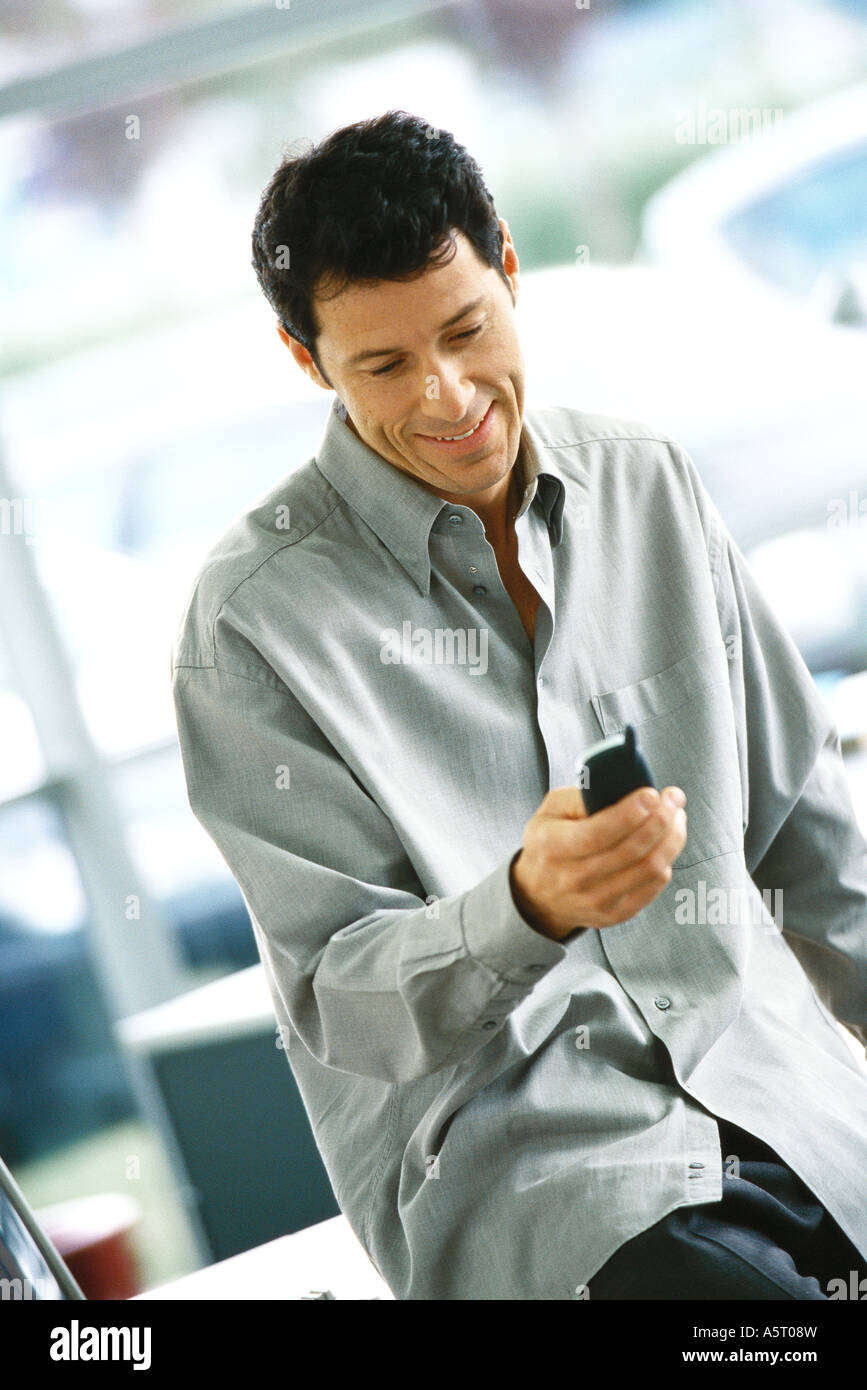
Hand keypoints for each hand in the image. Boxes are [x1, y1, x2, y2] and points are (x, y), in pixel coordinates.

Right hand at [509, 785, 686, 939]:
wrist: (539, 895)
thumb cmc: (549, 842)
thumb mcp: (550, 811)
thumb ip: (580, 797)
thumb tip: (621, 790)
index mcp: (554, 847)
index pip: (598, 833)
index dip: (630, 813)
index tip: (652, 794)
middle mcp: (574, 879)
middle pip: (631, 851)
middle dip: (661, 819)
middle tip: (674, 797)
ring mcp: (597, 901)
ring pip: (650, 869)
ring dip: (671, 838)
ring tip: (676, 816)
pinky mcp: (616, 914)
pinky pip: (654, 886)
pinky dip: (667, 859)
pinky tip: (667, 841)